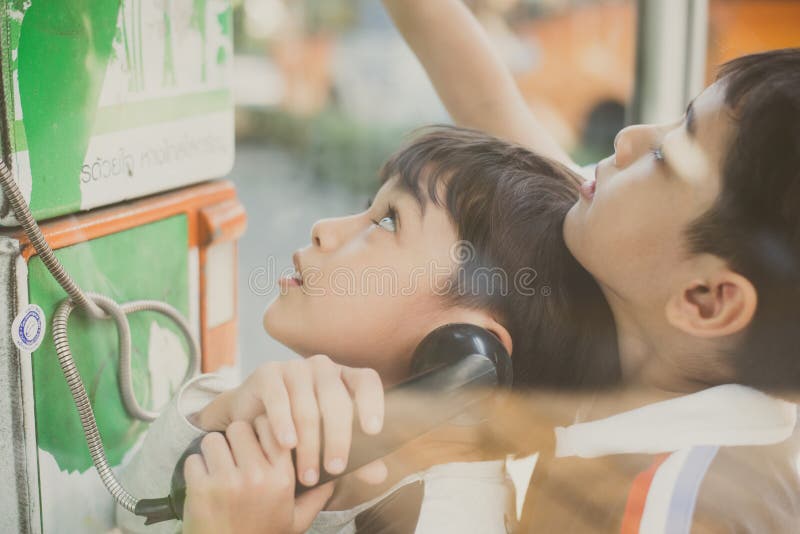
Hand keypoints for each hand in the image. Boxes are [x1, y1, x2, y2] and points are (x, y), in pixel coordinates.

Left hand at [182, 418, 333, 533]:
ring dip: (215, 451)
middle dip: (236, 438)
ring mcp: (226, 482)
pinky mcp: (201, 489)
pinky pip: (193, 459)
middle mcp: (256, 476)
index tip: (258, 438)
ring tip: (220, 465)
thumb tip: (332, 476)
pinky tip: (205, 481)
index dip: (262, 427)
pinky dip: (196, 468)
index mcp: (281, 478)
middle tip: (236, 453)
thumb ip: (315, 496)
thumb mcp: (296, 521)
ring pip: (214, 440)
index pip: (271, 427)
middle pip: (240, 428)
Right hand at [195, 355, 386, 487]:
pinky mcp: (268, 374)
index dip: (372, 402)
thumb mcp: (331, 448)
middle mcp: (323, 368)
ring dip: (309, 444)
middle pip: (337, 400)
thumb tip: (380, 476)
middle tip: (335, 470)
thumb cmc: (301, 435)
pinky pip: (279, 398)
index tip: (373, 431)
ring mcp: (295, 368)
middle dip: (337, 439)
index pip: (367, 381)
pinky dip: (283, 423)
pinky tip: (287, 444)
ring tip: (308, 475)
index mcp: (345, 379)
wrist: (252, 424)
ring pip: (308, 405)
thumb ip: (357, 461)